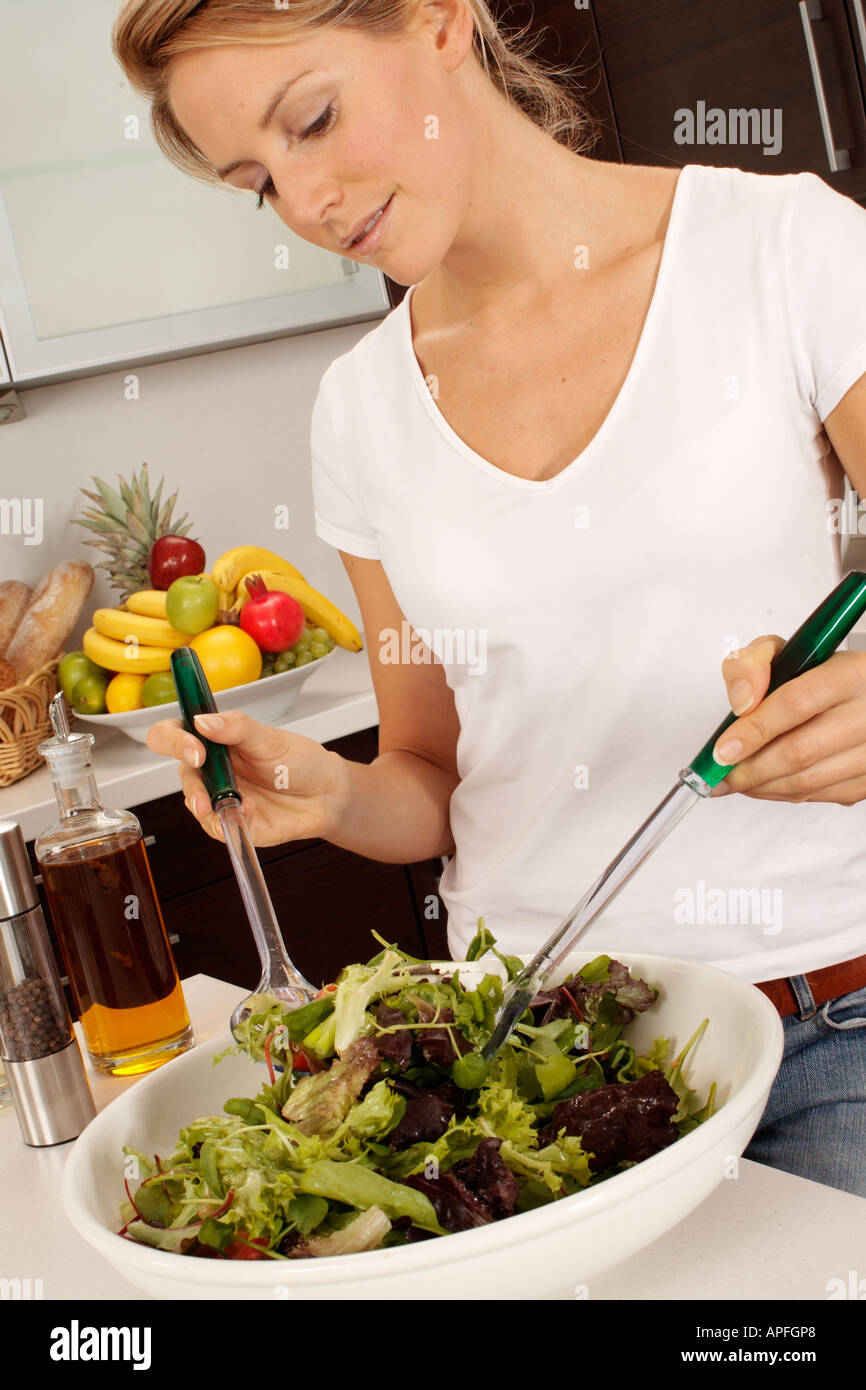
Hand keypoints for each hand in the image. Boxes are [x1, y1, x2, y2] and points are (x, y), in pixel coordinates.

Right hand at [145, 709, 347, 844]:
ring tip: (232, 804)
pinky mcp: (232, 823)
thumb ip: (238, 728)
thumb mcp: (271, 739)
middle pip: (183, 774)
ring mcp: (220, 798)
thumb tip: (204, 721)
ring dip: (207, 806)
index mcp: (215, 741)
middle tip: (207, 789)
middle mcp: (212, 770)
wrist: (325, 794)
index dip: (174, 741)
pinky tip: (249, 811)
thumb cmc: (298, 761)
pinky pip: (218, 827)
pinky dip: (230, 821)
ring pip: (196, 804)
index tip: (195, 749)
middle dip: (192, 783)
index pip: (174, 735)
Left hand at [708, 636, 865, 805]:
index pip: (797, 703)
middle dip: (751, 768)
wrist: (858, 693)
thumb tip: (742, 703)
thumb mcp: (781, 653)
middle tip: (720, 775)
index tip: (722, 750)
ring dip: (762, 786)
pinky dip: (783, 794)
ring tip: (735, 781)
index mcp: (851, 673)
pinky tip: (764, 784)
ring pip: (809, 781)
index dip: (754, 731)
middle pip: (801, 751)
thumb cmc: (816, 674)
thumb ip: (751, 666)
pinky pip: (820, 795)